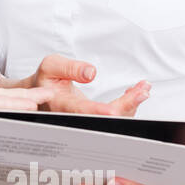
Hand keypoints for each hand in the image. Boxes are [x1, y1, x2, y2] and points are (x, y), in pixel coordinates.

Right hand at [0, 35, 149, 115]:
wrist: (40, 93)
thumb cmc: (45, 79)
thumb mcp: (50, 65)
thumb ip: (69, 67)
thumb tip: (91, 72)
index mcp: (62, 105)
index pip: (82, 111)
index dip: (98, 112)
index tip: (113, 109)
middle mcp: (76, 117)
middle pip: (105, 118)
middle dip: (127, 104)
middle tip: (143, 89)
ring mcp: (88, 119)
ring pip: (114, 118)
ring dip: (132, 103)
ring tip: (143, 87)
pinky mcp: (97, 118)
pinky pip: (116, 115)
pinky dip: (129, 103)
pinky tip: (136, 92)